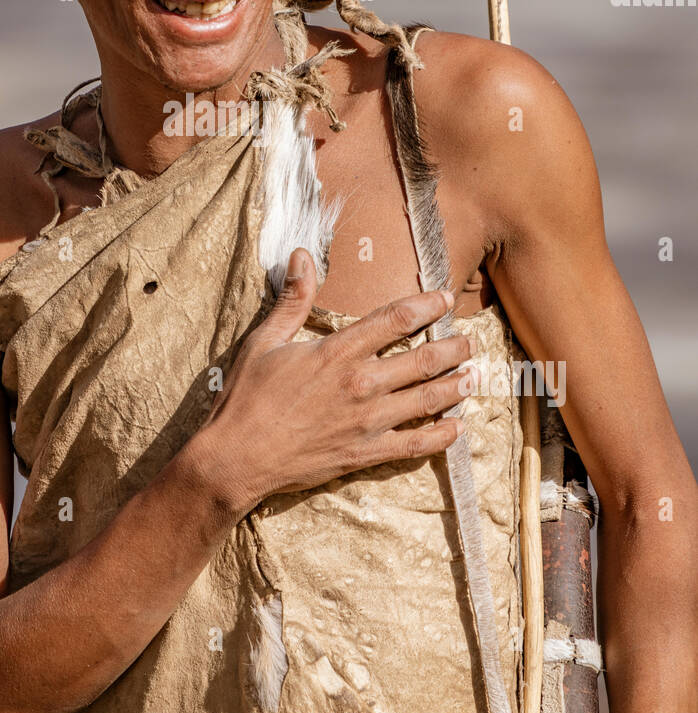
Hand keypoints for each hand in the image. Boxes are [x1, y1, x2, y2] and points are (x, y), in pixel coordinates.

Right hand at [198, 247, 471, 512]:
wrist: (237, 457)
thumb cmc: (247, 397)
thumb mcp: (265, 340)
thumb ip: (292, 299)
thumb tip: (301, 255)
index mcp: (337, 352)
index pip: (396, 319)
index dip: (426, 306)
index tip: (445, 299)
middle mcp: (361, 384)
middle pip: (423, 360)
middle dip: (453, 348)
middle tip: (469, 341)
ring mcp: (368, 422)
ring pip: (428, 399)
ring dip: (456, 386)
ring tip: (474, 377)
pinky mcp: (366, 454)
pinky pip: (415, 444)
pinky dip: (442, 436)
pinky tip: (457, 428)